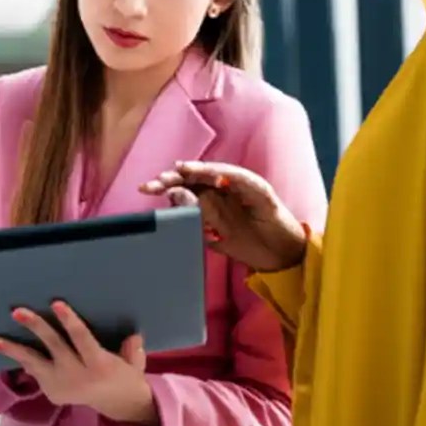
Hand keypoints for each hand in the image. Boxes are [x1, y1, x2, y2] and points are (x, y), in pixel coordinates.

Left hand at [0, 301, 156, 425]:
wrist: (118, 404)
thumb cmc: (123, 371)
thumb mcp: (133, 363)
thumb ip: (132, 350)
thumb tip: (133, 336)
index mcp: (99, 365)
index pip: (82, 339)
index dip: (70, 321)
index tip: (56, 303)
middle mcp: (77, 376)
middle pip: (54, 346)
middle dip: (35, 327)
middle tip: (17, 310)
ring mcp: (60, 385)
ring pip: (33, 361)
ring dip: (11, 349)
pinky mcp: (50, 391)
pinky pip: (32, 369)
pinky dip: (17, 357)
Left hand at [141, 160, 308, 272]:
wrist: (280, 256)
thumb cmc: (247, 243)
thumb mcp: (212, 235)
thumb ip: (194, 218)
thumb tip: (173, 198)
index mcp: (210, 199)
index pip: (184, 187)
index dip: (165, 185)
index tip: (145, 188)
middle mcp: (224, 189)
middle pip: (196, 176)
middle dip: (175, 176)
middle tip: (157, 181)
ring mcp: (243, 187)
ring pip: (218, 172)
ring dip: (199, 169)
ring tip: (182, 169)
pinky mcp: (261, 191)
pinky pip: (243, 179)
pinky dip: (228, 174)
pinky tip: (213, 174)